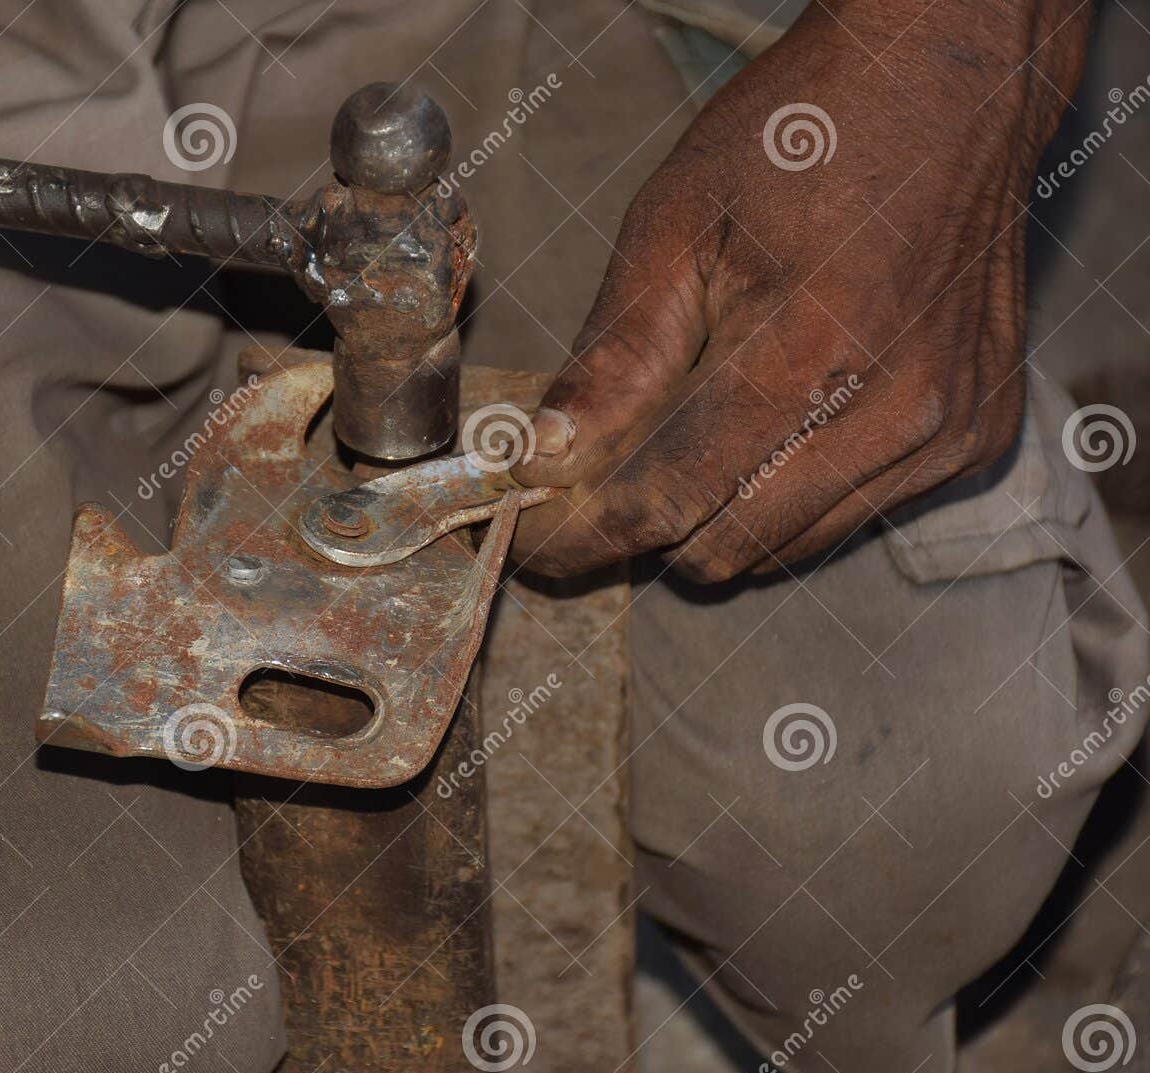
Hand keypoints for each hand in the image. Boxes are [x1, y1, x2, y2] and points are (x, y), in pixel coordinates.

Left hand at [511, 0, 1089, 580]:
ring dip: (720, 515)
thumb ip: (613, 360)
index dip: (586, 536)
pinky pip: (850, 517)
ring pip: (784, 548)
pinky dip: (791, 494)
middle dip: (646, 527)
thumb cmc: (802, 137)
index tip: (535, 546)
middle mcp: (892, 412)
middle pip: (723, 547)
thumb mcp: (674, 226)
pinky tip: (783, 416)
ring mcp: (944, 434)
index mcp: (808, 353)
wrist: (950, 87)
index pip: (668, 499)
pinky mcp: (975, 440)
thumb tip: (544, 461)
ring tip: (697, 430)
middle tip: (606, 480)